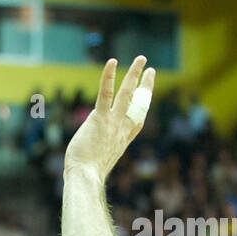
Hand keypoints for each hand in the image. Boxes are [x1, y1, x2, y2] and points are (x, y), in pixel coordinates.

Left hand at [63, 56, 155, 181]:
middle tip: (151, 70)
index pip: (138, 118)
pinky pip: (106, 93)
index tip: (147, 93)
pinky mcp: (100, 118)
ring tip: (141, 58)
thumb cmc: (87, 174)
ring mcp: (113, 122)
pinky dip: (108, 77)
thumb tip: (93, 160)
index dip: (144, 104)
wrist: (85, 177)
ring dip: (134, 74)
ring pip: (127, 93)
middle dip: (145, 85)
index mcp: (123, 139)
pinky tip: (113, 62)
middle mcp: (122, 128)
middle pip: (138, 103)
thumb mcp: (98, 162)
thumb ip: (100, 154)